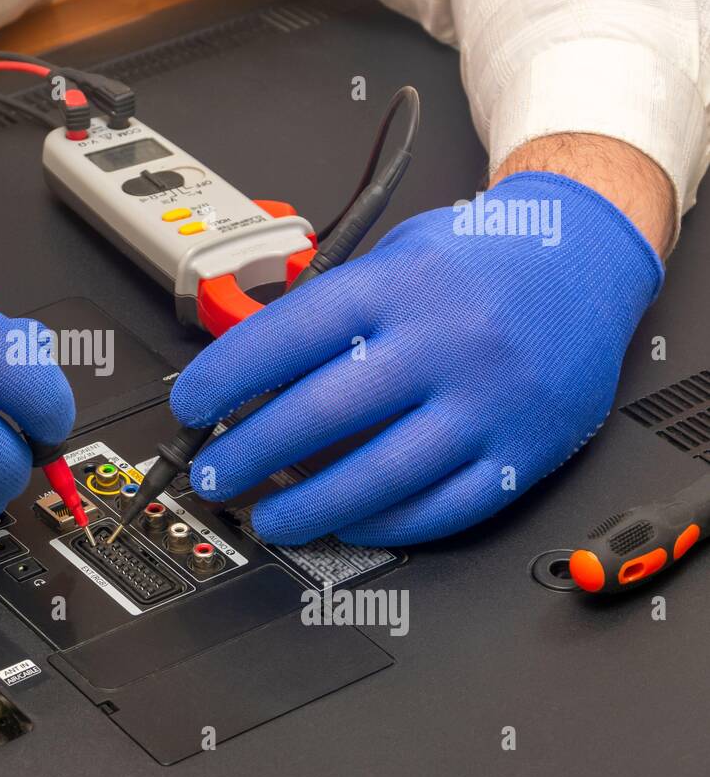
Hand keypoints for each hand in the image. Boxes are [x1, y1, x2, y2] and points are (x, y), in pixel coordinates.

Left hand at [170, 167, 664, 546]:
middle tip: (212, 474)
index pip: (286, 337)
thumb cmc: (481, 256)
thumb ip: (331, 306)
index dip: (224, 380)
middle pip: (318, 415)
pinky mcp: (522, 451)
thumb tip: (250, 371)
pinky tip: (344, 524)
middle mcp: (442, 344)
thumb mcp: (397, 252)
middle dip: (247, 454)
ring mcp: (486, 403)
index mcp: (400, 285)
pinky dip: (382, 524)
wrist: (585, 257)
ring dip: (305, 507)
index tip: (191, 408)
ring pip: (376, 477)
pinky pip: (441, 508)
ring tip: (265, 517)